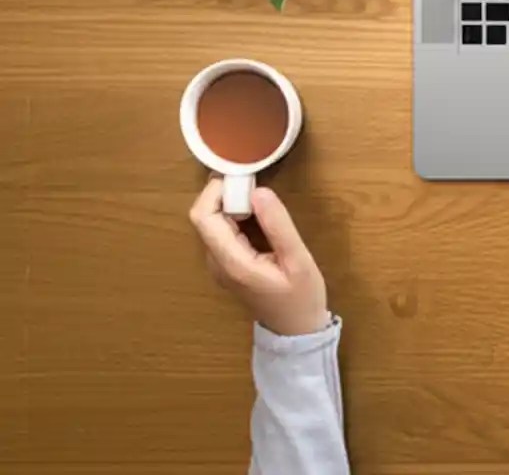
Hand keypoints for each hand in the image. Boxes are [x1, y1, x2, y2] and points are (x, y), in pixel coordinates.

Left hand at [189, 178, 329, 335]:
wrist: (297, 331)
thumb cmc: (301, 299)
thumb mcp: (298, 261)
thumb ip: (278, 226)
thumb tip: (259, 192)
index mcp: (232, 262)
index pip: (204, 217)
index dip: (217, 192)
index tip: (245, 180)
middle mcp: (217, 263)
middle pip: (204, 217)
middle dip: (223, 194)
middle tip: (254, 184)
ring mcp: (219, 265)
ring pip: (210, 222)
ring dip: (229, 203)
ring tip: (258, 197)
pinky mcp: (226, 264)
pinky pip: (220, 231)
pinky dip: (234, 215)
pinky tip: (257, 214)